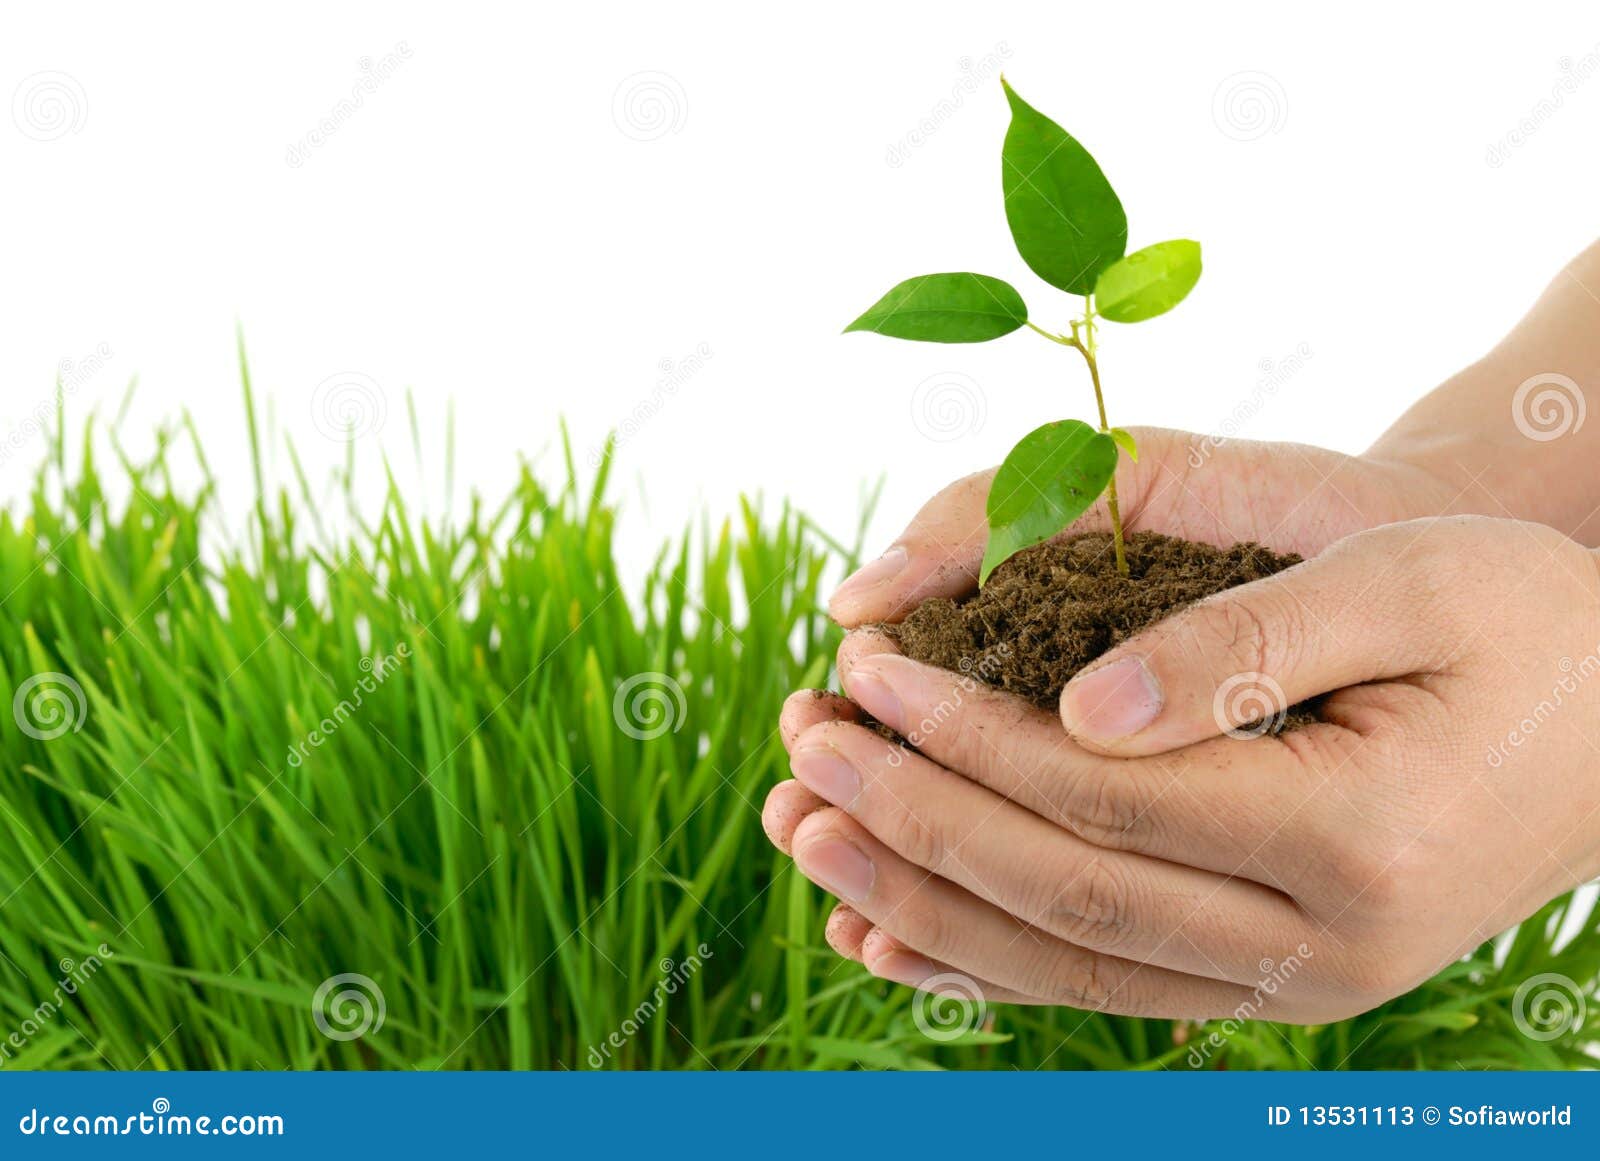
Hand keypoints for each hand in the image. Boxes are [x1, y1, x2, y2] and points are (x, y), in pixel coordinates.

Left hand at [771, 425, 1456, 993]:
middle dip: (909, 820)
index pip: (1102, 794)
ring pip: (1064, 959)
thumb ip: (1245, 644)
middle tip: (796, 751)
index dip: (966, 735)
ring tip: (802, 830)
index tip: (867, 672)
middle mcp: (1322, 948)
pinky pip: (1102, 988)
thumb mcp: (1408, 582)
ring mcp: (1294, 985)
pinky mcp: (1269, 983)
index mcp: (1356, 839)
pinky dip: (982, 966)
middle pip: (1061, 891)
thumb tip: (1077, 703)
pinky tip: (881, 940)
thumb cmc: (1518, 621)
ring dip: (915, 899)